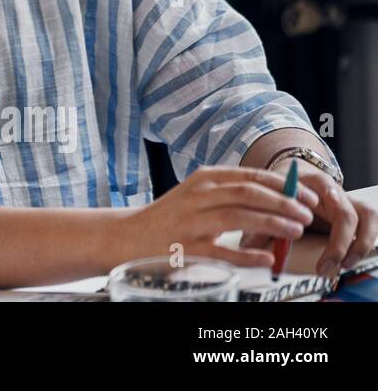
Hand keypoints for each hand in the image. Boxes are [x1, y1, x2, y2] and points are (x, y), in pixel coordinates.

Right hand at [120, 166, 317, 268]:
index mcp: (204, 179)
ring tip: (295, 231)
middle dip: (284, 203)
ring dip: (272, 224)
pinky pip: (223, 251)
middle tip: (307, 214)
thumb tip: (279, 199)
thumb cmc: (170, 216)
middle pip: (248, 194)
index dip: (283, 185)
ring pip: (238, 217)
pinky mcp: (187, 247)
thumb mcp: (198, 194)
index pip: (251, 176)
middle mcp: (198, 196)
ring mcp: (191, 221)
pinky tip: (267, 259)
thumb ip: (231, 193)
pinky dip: (248, 255)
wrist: (129, 235)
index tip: (306, 195)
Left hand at [239, 158, 377, 275]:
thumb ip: (261, 219)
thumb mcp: (268, 199)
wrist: (294, 178)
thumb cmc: (281, 191)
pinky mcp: (355, 212)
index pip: (323, 188)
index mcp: (310, 181)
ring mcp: (348, 200)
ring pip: (368, 216)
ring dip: (360, 243)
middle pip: (346, 213)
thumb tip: (249, 245)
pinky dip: (366, 241)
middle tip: (325, 265)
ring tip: (345, 264)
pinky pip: (371, 223)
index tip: (321, 220)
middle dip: (339, 243)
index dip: (326, 199)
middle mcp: (334, 189)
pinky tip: (352, 258)